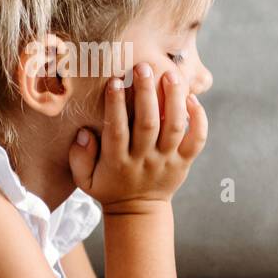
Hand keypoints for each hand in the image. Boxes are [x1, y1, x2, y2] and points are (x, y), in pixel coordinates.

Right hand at [67, 62, 207, 211]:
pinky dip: (198, 119)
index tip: (115, 81)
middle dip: (146, 93)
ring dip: (173, 99)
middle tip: (143, 67)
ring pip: (173, 128)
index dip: (115, 104)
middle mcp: (143, 159)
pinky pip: (196, 140)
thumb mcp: (85, 179)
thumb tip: (83, 133)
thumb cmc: (109, 186)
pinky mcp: (184, 162)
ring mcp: (166, 160)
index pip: (116, 129)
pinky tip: (192, 99)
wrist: (138, 210)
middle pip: (147, 124)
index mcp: (117, 161)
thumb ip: (79, 156)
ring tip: (170, 74)